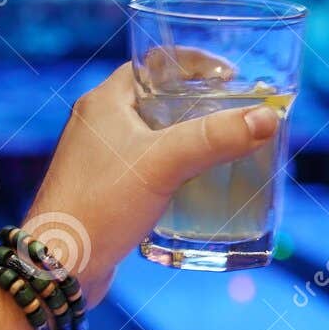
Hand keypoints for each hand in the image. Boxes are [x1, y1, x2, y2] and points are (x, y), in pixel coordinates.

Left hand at [22, 61, 278, 301]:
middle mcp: (99, 124)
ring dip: (189, 139)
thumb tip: (267, 118)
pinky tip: (198, 186)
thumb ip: (215, 138)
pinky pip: (149, 168)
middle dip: (199, 105)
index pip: (154, 63)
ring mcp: (100, 159)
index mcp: (105, 101)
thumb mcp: (164, 164)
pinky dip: (176, 169)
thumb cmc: (101, 205)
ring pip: (155, 136)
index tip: (232, 77)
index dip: (194, 64)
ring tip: (225, 149)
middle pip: (159, 100)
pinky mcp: (106, 191)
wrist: (61, 266)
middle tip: (236, 115)